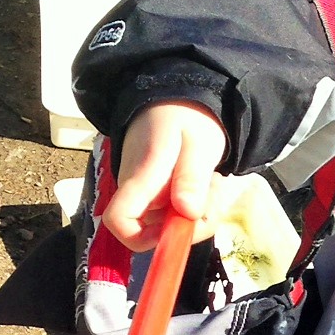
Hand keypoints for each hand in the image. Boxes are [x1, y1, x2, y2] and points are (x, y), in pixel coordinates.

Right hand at [103, 101, 227, 251]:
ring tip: (212, 182)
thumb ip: (192, 178)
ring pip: (166, 222)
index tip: (178, 229)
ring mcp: (144, 192)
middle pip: (150, 231)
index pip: (119, 221)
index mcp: (141, 176)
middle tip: (215, 197)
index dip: (143, 238)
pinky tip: (204, 182)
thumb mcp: (199, 144)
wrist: (176, 96)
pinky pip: (172, 211)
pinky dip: (192, 205)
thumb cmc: (186, 115)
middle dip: (188, 226)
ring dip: (195, 213)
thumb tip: (187, 213)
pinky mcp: (154, 192)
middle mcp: (136, 189)